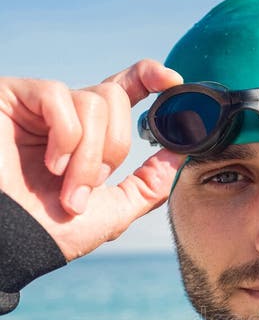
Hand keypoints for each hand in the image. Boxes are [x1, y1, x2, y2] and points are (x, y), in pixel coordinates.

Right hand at [0, 61, 184, 260]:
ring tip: (65, 188)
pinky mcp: (13, 96)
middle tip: (88, 186)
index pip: (123, 90)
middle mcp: (66, 115)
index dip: (149, 77)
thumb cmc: (51, 231)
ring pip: (93, 102)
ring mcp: (39, 105)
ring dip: (88, 155)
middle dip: (112, 150)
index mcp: (90, 136)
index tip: (173, 82)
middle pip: (114, 99)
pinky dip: (65, 138)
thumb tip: (180, 153)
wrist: (10, 242)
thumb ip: (149, 184)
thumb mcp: (114, 211)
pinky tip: (50, 165)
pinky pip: (59, 96)